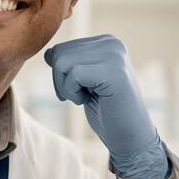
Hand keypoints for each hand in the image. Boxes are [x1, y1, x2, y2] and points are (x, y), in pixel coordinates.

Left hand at [44, 35, 169, 178]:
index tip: (81, 90)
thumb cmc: (106, 112)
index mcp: (106, 42)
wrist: (130, 137)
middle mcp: (112, 43)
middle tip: (82, 96)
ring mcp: (114, 56)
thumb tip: (48, 53)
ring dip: (67, 88)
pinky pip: (73, 75)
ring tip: (87, 97)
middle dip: (61, 82)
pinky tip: (90, 100)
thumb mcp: (85, 81)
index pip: (61, 48)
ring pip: (62, 63)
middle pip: (59, 54)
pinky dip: (74, 94)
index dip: (61, 76)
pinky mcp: (114, 72)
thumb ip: (72, 63)